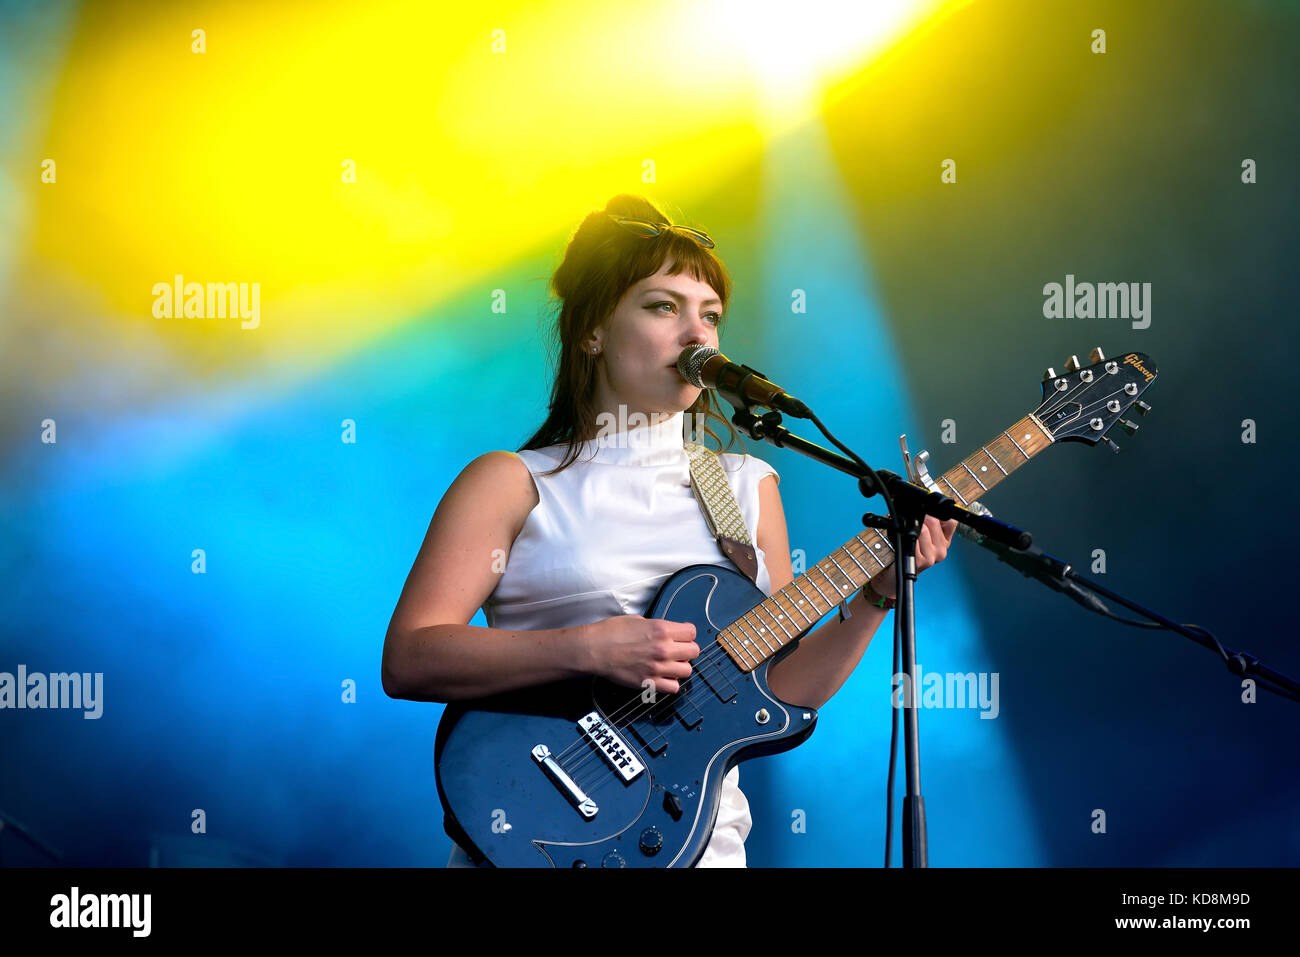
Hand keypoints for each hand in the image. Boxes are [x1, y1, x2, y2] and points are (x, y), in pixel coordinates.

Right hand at [579, 615, 700, 695]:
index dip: (686, 633)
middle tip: (677, 650)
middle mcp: (663, 648)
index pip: (692, 632)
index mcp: (661, 629)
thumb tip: (665, 632)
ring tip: (669, 665)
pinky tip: (663, 677)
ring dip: (680, 667)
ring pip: (687, 671)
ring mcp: (657, 667)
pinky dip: (671, 683)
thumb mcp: (637, 620)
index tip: (681, 636)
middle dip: (686, 650)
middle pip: (694, 651)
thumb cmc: (610, 632)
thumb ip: (656, 627)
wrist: (594, 649)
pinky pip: (674, 687)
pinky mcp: (649, 682)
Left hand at [871, 516, 958, 598]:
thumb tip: (924, 504)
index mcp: (944, 541)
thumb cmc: (906, 550)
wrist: (897, 573)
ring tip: (906, 532)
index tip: (927, 511)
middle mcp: (942, 550)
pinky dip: (907, 535)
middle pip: (935, 521)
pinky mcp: (922, 561)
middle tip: (910, 520)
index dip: (938, 513)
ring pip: (924, 529)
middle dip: (921, 517)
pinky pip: (915, 539)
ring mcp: (933, 557)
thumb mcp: (920, 535)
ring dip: (912, 526)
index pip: (951, 521)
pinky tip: (904, 540)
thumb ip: (927, 521)